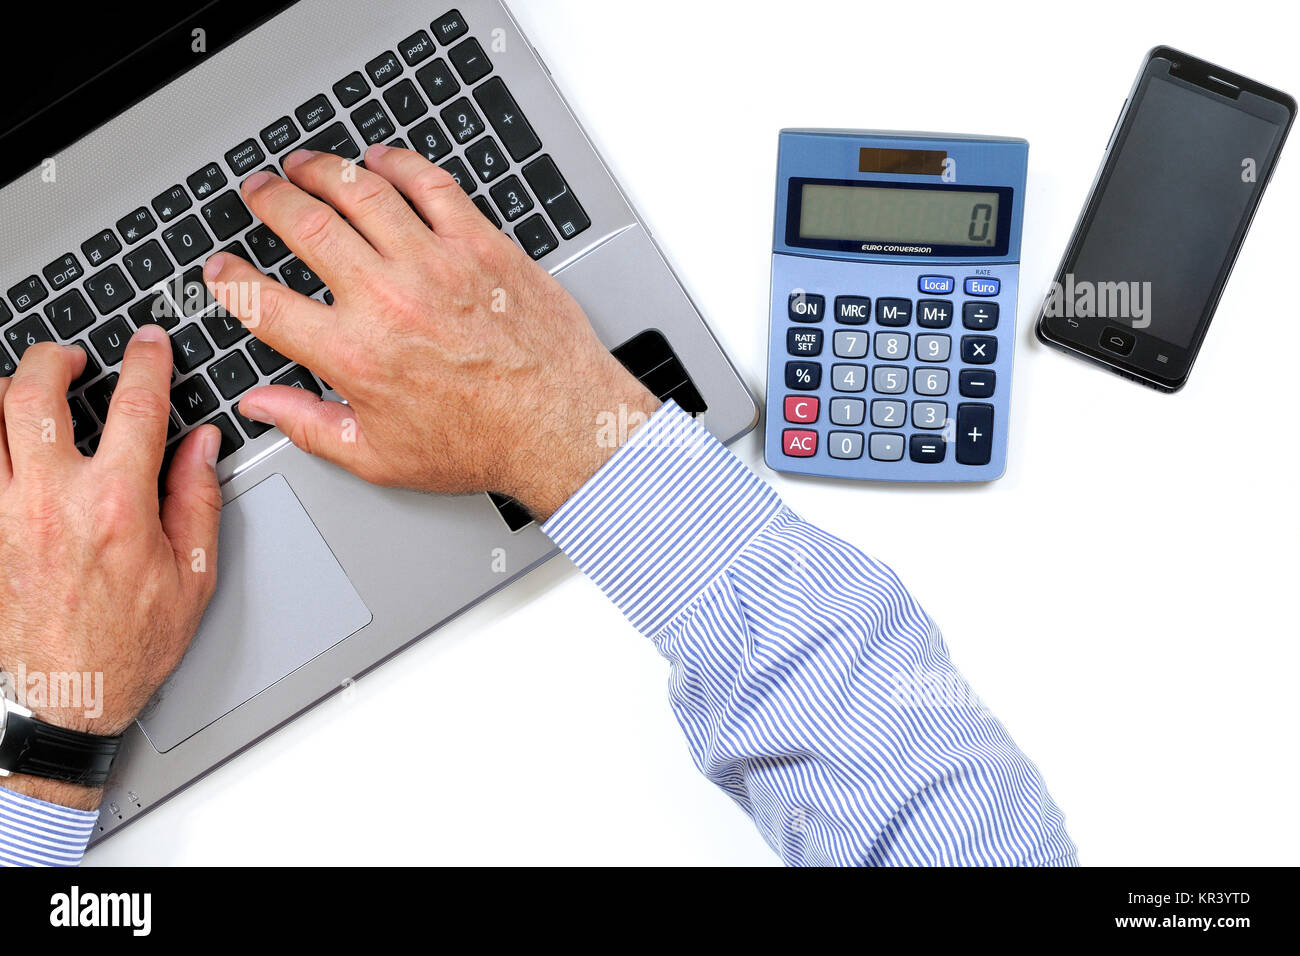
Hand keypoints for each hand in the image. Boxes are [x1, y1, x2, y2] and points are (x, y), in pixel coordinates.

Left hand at [0, 330, 221, 808]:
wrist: (70, 696)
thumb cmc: (131, 644)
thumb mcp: (194, 575)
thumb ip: (198, 499)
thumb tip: (201, 444)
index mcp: (117, 506)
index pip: (134, 406)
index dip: (146, 362)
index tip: (148, 344)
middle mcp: (52, 501)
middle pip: (34, 393)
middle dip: (54, 358)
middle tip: (72, 357)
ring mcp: (5, 516)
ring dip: (5, 391)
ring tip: (27, 390)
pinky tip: (1, 441)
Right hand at [203, 144, 659, 519]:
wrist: (559, 425)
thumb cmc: (481, 443)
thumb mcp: (380, 456)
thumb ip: (310, 426)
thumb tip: (262, 406)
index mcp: (355, 354)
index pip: (264, 303)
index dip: (230, 281)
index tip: (221, 270)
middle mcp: (388, 299)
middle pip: (305, 224)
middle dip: (268, 201)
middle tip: (257, 191)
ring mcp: (435, 264)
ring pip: (362, 192)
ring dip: (322, 169)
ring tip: (302, 164)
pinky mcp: (480, 244)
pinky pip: (431, 184)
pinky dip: (398, 163)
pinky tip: (380, 159)